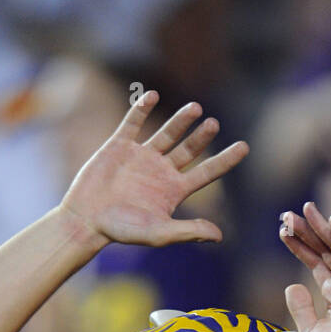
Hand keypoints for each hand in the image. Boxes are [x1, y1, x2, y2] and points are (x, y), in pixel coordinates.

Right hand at [59, 90, 247, 248]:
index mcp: (173, 190)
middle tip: (214, 124)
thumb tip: (219, 236)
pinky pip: (133, 122)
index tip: (245, 146)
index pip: (206, 172)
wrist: (86, 220)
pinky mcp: (119, 146)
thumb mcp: (159, 233)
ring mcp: (141, 157)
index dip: (225, 160)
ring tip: (196, 108)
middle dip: (202, 136)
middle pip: (189, 149)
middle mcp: (161, 171)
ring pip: (166, 133)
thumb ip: (188, 231)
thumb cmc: (121, 231)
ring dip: (180, 120)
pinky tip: (153, 95)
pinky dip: (141, 108)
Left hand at [279, 202, 330, 331]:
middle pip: (324, 249)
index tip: (283, 231)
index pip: (314, 261)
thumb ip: (300, 308)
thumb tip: (291, 285)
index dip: (299, 246)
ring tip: (305, 209)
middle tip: (287, 214)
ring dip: (321, 227)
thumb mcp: (311, 331)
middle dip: (306, 231)